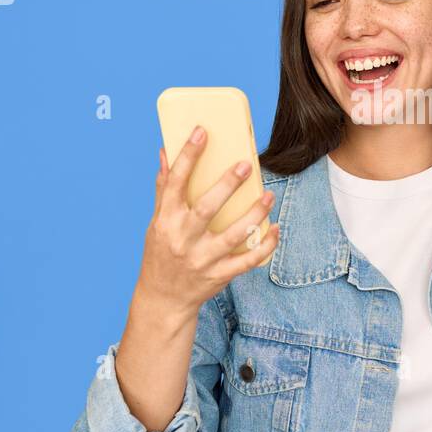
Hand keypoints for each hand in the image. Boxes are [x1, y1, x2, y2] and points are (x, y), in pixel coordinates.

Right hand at [136, 128, 279, 315]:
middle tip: (246, 164)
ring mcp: (201, 259)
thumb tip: (166, 152)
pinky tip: (274, 229)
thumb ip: (164, 188)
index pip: (175, 182)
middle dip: (227, 185)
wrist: (163, 299)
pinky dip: (264, 245)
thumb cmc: (161, 254)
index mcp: (166, 220)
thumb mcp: (156, 222)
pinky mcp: (218, 276)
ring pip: (233, 235)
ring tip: (269, 196)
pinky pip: (247, 260)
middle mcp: (182, 239)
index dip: (188, 156)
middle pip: (207, 207)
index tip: (202, 132)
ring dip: (254, 214)